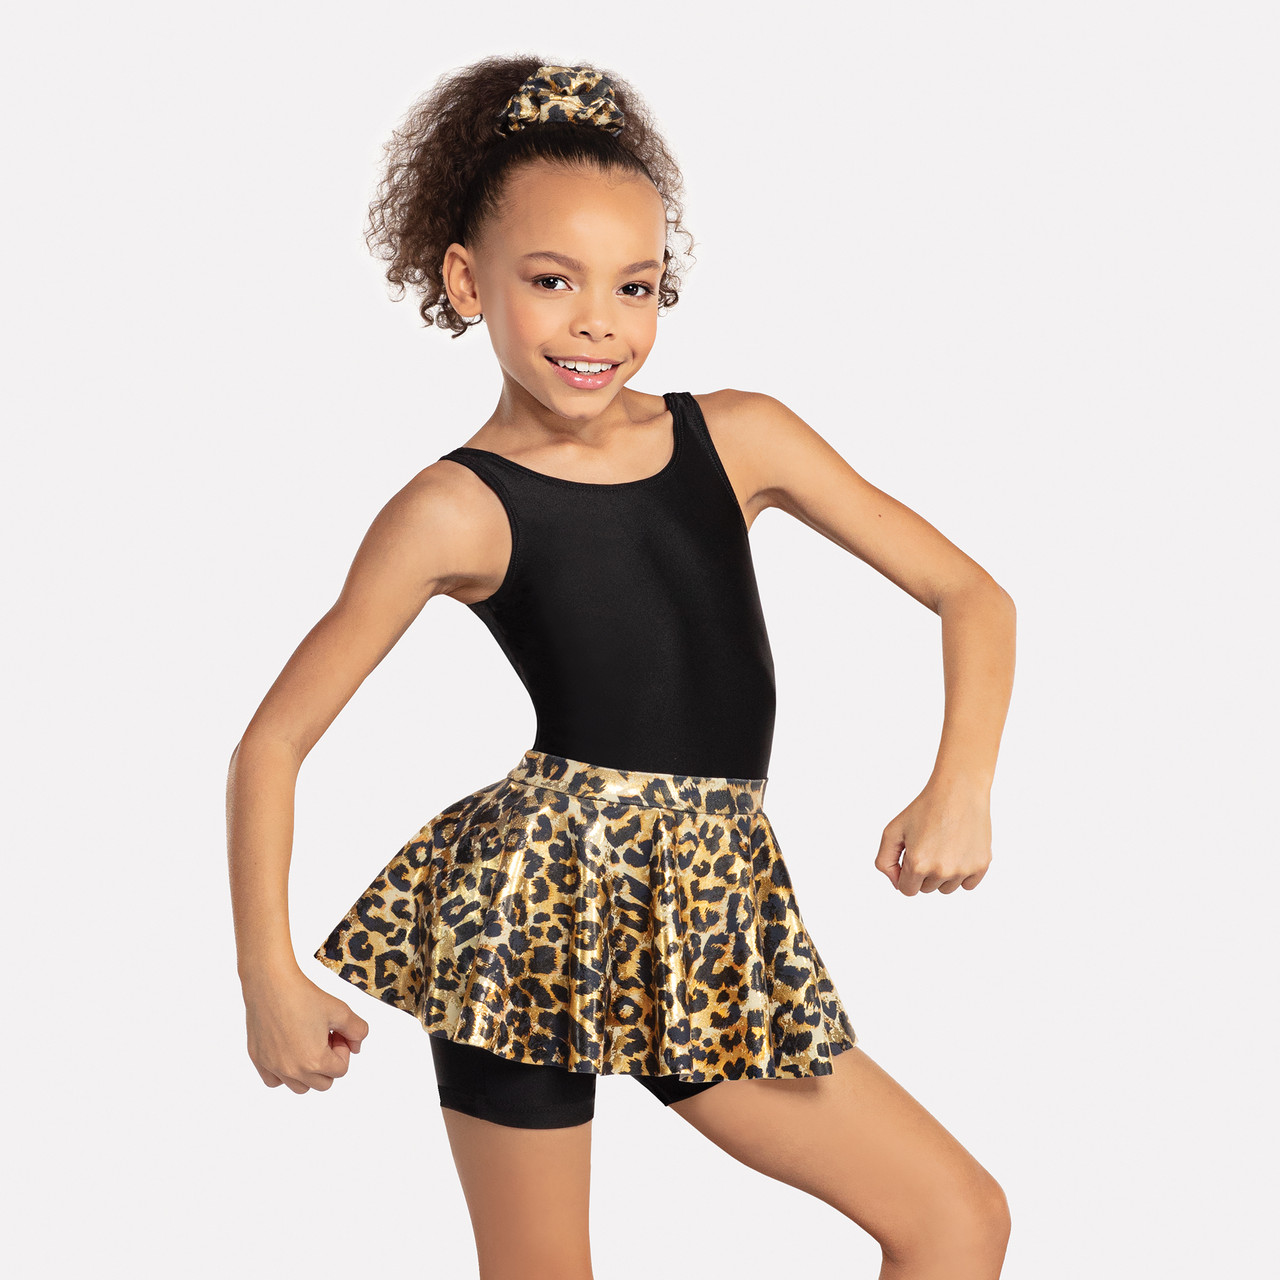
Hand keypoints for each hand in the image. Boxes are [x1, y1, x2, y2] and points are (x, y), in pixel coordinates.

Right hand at [242, 964, 369, 1093]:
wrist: (271, 983)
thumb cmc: (306, 996)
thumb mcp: (341, 1011)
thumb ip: (358, 1031)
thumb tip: (356, 1048)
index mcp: (315, 1061)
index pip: (341, 1070)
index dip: (343, 1049)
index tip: (335, 1031)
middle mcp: (292, 1070)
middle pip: (323, 1083)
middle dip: (328, 1063)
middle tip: (323, 1037)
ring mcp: (273, 1067)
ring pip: (299, 1087)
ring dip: (308, 1072)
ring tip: (307, 1044)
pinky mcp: (258, 1060)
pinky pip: (274, 1081)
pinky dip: (284, 1073)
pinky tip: (288, 1050)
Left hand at [874, 775, 992, 895]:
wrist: (958, 790)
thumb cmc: (925, 808)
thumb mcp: (892, 831)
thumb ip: (884, 861)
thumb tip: (896, 883)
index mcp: (917, 864)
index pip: (907, 890)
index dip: (906, 874)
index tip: (912, 856)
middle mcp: (941, 871)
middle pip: (927, 889)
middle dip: (924, 872)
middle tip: (929, 845)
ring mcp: (963, 869)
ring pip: (947, 888)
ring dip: (943, 874)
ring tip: (944, 846)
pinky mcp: (981, 865)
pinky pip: (968, 884)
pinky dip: (962, 873)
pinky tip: (959, 851)